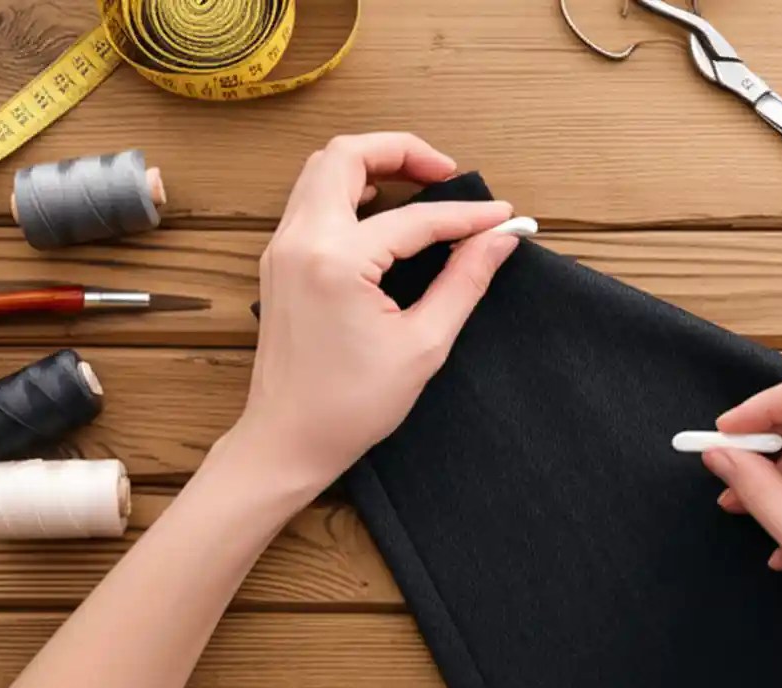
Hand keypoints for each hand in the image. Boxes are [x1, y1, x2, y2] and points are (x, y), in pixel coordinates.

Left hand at [234, 133, 516, 489]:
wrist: (287, 440)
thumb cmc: (351, 405)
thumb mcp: (423, 345)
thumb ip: (464, 282)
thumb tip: (499, 240)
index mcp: (336, 262)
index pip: (415, 218)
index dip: (467, 215)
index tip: (503, 218)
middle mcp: (300, 241)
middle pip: (346, 154)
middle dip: (403, 151)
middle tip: (448, 173)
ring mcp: (282, 249)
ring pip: (321, 169)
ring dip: (372, 164)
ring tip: (420, 184)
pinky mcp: (278, 262)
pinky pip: (311, 199)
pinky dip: (349, 189)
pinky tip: (383, 211)